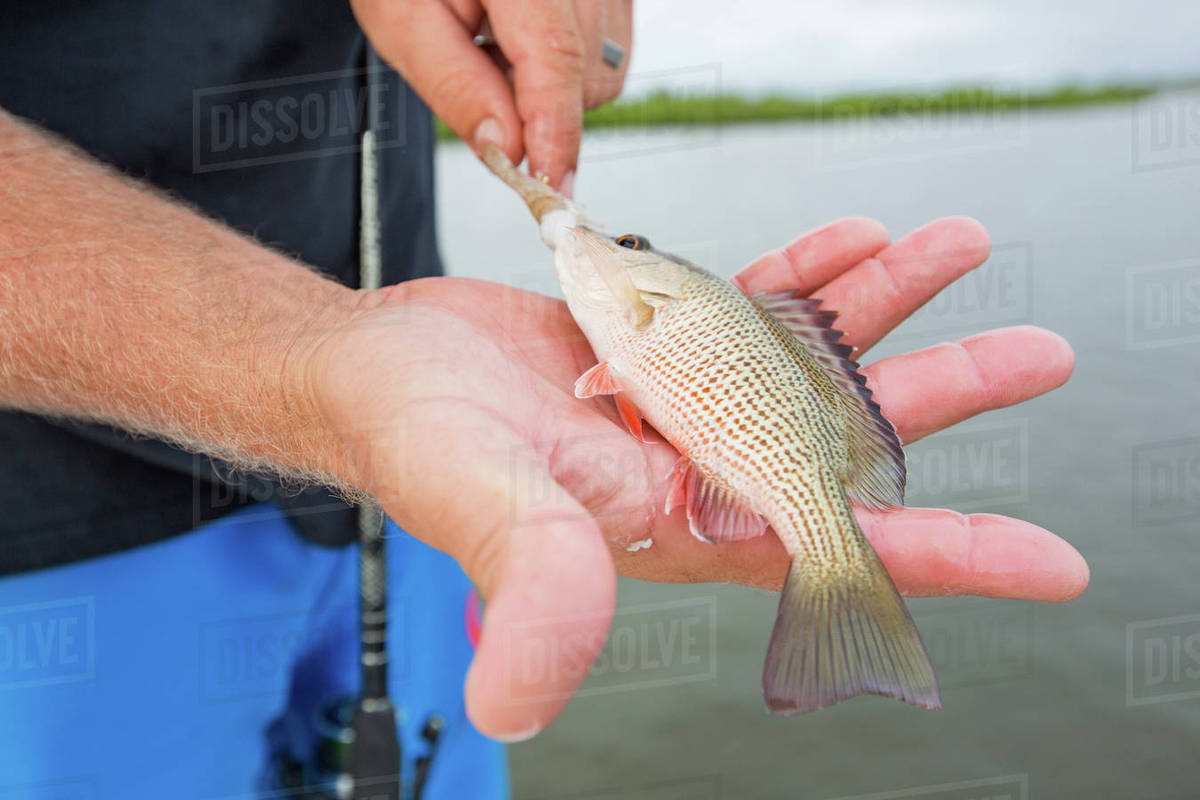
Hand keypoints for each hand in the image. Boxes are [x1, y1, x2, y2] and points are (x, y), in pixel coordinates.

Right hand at [302, 216, 1086, 740]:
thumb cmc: (416, 442)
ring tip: (959, 245)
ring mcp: (683, 399)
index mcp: (678, 526)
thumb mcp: (483, 511)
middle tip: (1040, 354)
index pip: (832, 547)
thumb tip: (521, 710)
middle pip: (844, 438)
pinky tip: (853, 238)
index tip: (1049, 560)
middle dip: (945, 394)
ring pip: (805, 353)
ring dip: (887, 306)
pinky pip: (749, 302)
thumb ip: (530, 589)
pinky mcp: (659, 340)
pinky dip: (803, 268)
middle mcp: (696, 467)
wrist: (373, 367)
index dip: (946, 557)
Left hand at [351, 0, 631, 191]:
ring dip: (552, 84)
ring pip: (602, 70)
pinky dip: (566, 63)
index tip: (549, 185)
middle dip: (538, 105)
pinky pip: (608, 49)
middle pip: (585, 74)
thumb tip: (506, 149)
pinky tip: (522, 33)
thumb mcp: (403, 20)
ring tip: (498, 41)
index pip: (556, 59)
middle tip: (481, 69)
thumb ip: (454, 86)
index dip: (554, 132)